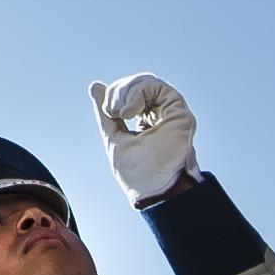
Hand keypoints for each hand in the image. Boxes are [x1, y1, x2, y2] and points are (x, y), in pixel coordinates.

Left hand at [88, 73, 199, 203]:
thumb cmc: (137, 174)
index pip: (131, 95)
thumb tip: (96, 86)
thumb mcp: (114, 137)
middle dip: (118, 92)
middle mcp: (162, 115)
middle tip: (111, 110)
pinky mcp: (179, 112)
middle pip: (138, 85)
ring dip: (126, 92)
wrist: (156, 191)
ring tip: (120, 113)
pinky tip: (129, 111)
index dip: (116, 95)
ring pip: (146, 82)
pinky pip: (156, 86)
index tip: (107, 110)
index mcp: (148, 122)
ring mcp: (171, 113)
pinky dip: (137, 93)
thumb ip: (107, 114)